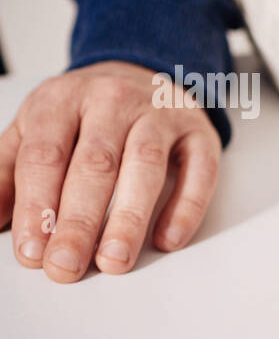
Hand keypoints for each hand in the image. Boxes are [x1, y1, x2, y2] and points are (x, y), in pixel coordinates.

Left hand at [0, 61, 220, 281]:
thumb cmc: (87, 113)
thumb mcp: (36, 128)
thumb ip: (9, 172)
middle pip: (95, 164)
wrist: (143, 74)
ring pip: (146, 166)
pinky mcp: (200, 134)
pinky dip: (186, 207)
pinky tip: (167, 239)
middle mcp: (112, 101)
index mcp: (62, 100)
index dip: (36, 205)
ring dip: (129, 218)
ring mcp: (161, 115)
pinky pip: (199, 171)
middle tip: (66, 264)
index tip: (32, 249)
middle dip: (79, 221)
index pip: (46, 155)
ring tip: (114, 260)